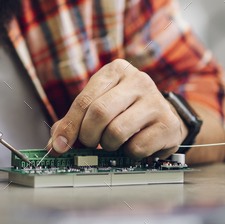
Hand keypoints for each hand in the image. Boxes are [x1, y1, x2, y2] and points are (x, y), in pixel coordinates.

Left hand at [47, 59, 187, 159]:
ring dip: (108, 145)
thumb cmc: (126, 110)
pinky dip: (128, 153)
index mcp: (116, 70)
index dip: (69, 126)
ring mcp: (156, 101)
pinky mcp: (168, 124)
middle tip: (88, 144)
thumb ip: (75, 121)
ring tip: (113, 141)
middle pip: (99, 113)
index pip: (85, 99)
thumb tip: (55, 144)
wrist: (164, 116)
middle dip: (87, 136)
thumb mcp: (99, 105)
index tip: (59, 145)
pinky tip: (132, 144)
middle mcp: (138, 80)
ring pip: (116, 131)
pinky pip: (136, 147)